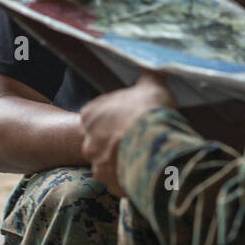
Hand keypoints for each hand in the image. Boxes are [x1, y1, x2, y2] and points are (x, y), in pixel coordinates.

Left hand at [80, 73, 176, 195]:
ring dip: (124, 161)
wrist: (156, 144)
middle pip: (101, 142)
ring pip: (110, 162)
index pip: (97, 117)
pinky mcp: (110, 182)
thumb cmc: (150, 111)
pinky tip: (146, 171)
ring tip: (146, 158)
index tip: (131, 120)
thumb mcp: (151, 86)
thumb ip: (148, 75)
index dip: (116, 119)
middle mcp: (88, 140)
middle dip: (118, 142)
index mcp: (90, 114)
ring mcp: (97, 163)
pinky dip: (131, 177)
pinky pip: (119, 180)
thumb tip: (151, 63)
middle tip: (139, 140)